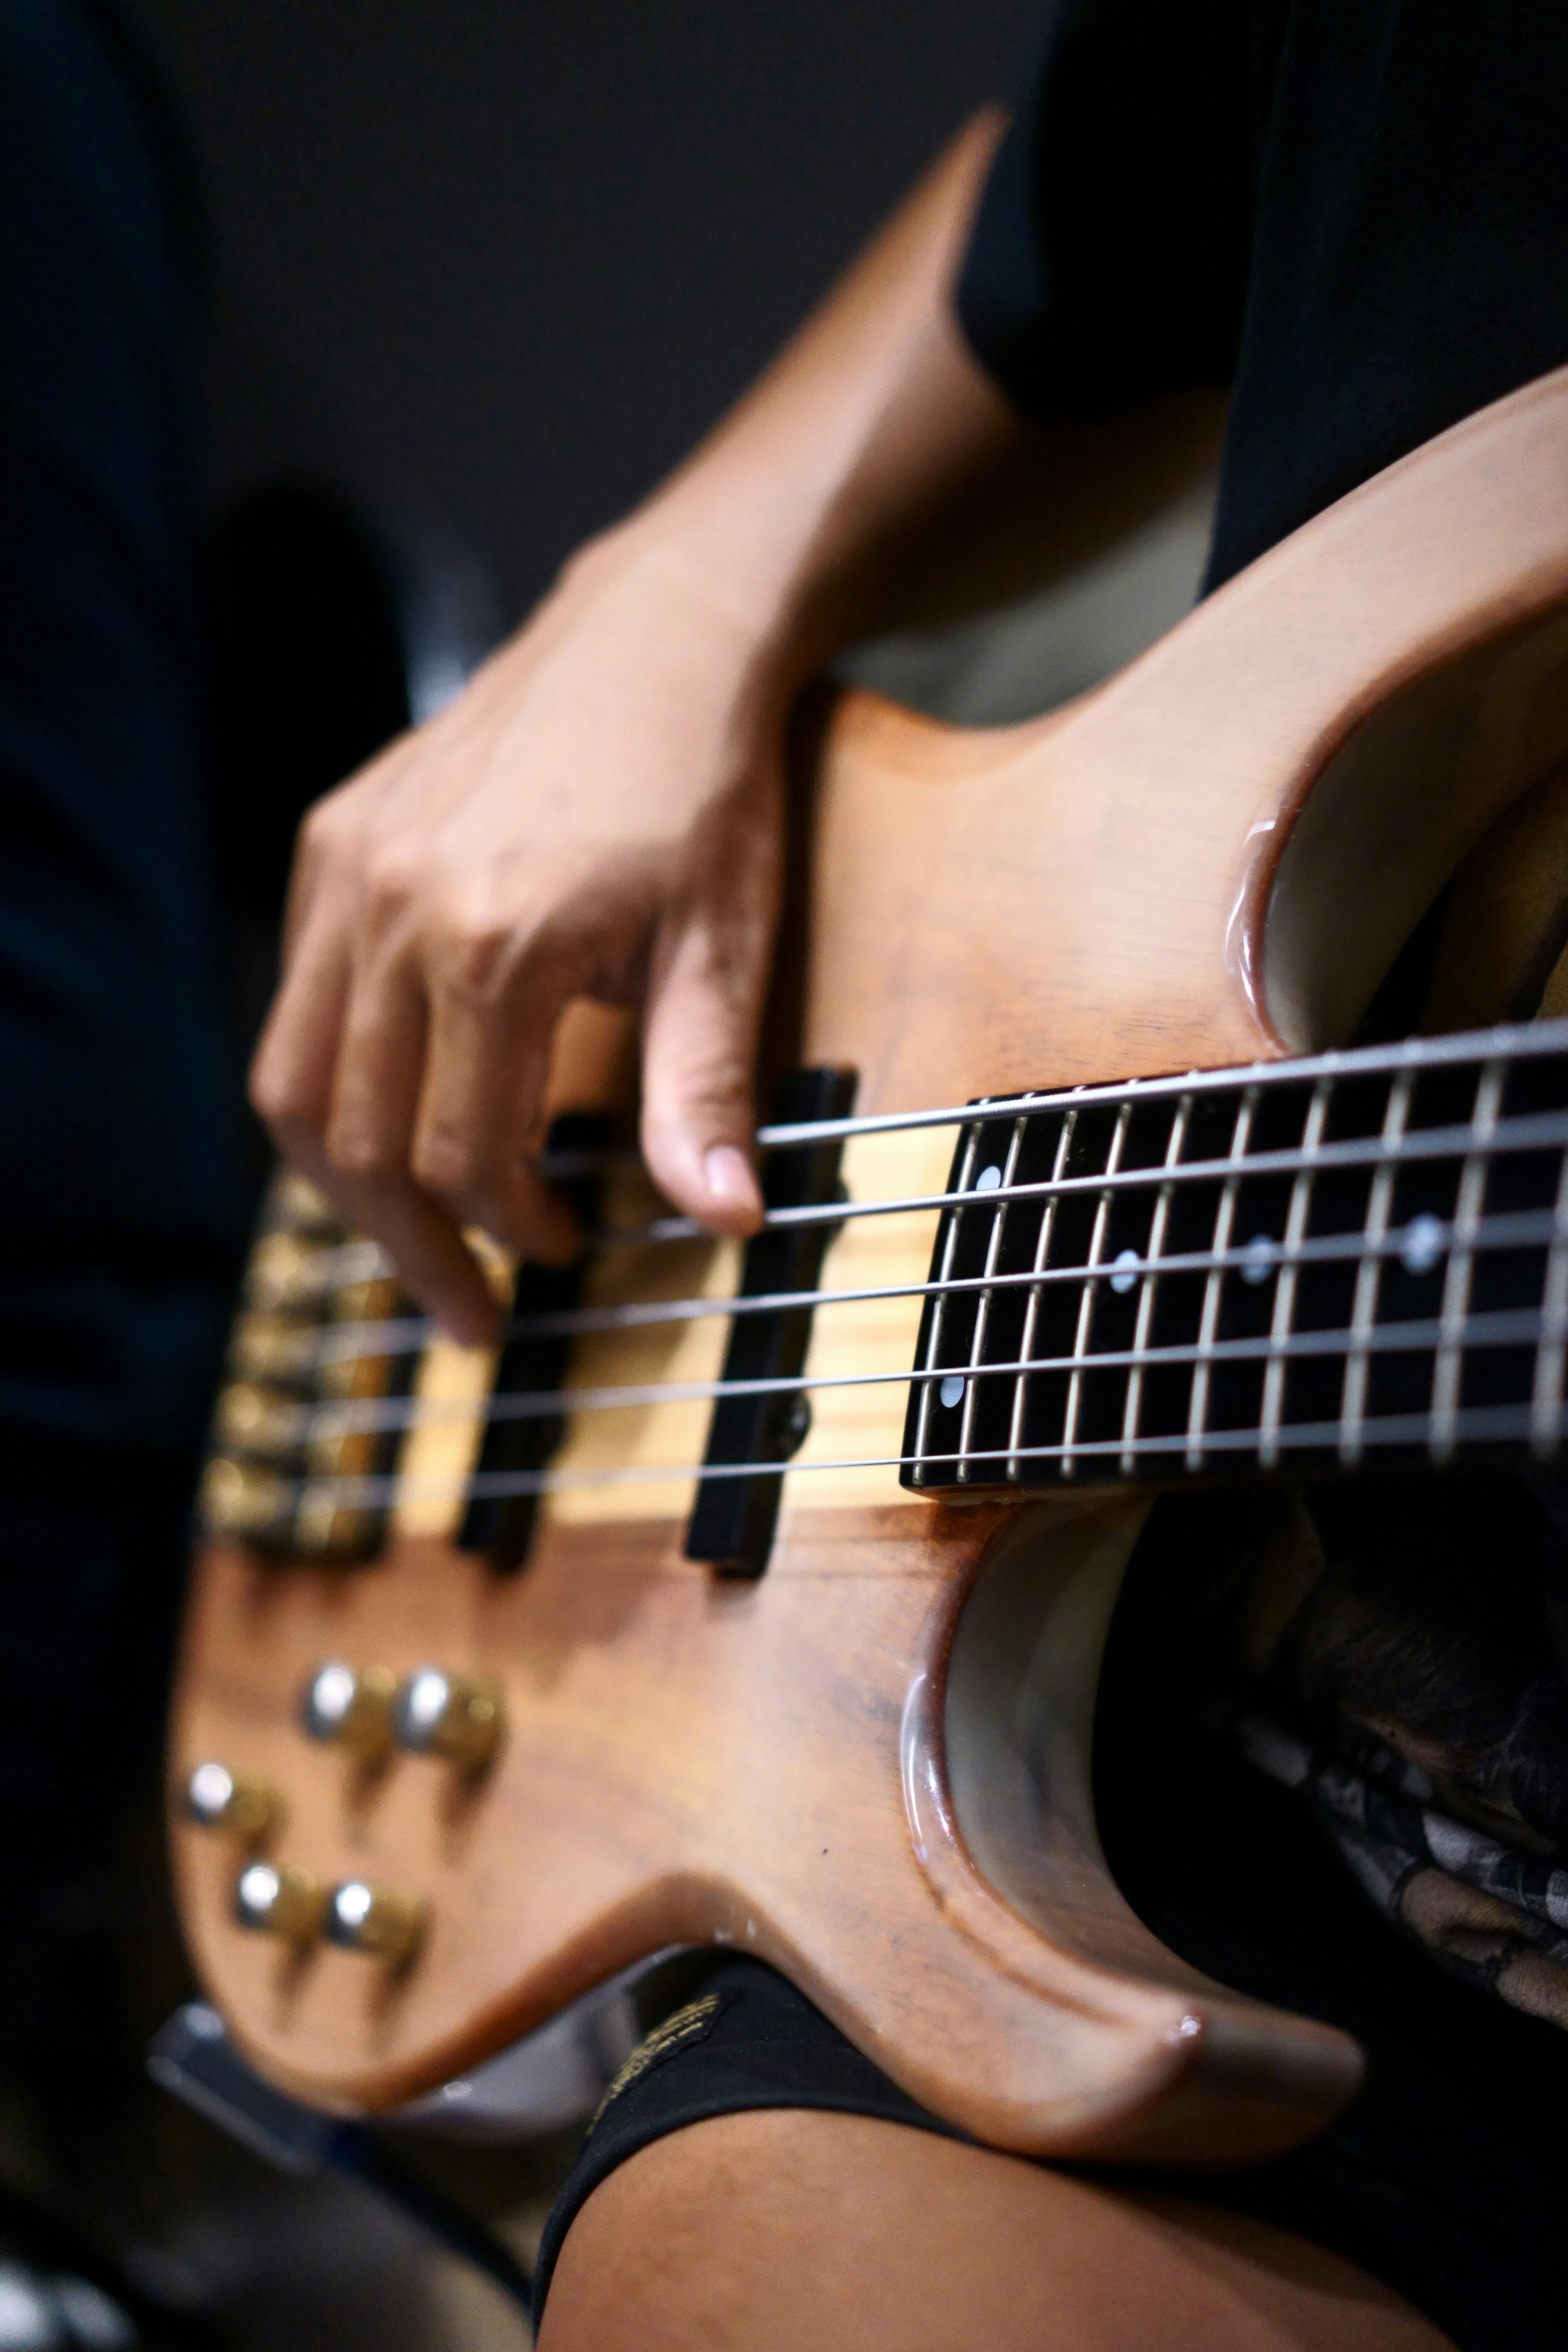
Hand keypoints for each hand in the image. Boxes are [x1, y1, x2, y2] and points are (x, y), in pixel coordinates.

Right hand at [250, 530, 784, 1343]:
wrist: (660, 635)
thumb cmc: (704, 790)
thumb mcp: (723, 946)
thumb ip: (705, 1090)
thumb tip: (727, 1220)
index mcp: (496, 944)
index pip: (461, 1151)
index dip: (507, 1229)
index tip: (561, 1251)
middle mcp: (396, 908)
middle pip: (360, 1138)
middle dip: (414, 1246)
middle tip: (468, 1312)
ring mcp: (349, 871)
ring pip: (295, 1083)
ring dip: (347, 1185)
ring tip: (412, 1242)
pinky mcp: (332, 842)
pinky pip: (295, 1003)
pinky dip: (327, 1086)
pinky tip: (390, 1119)